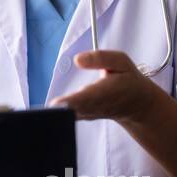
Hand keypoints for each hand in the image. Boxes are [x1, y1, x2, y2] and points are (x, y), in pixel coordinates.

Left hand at [48, 50, 165, 124]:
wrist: (137, 104)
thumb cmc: (128, 79)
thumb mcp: (120, 61)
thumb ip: (100, 58)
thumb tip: (77, 59)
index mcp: (105, 91)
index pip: (87, 98)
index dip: (71, 102)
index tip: (57, 105)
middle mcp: (95, 106)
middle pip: (74, 110)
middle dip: (58, 111)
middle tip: (43, 111)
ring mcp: (88, 114)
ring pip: (70, 116)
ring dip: (56, 115)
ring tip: (39, 116)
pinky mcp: (83, 116)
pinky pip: (69, 118)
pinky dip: (59, 116)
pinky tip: (44, 116)